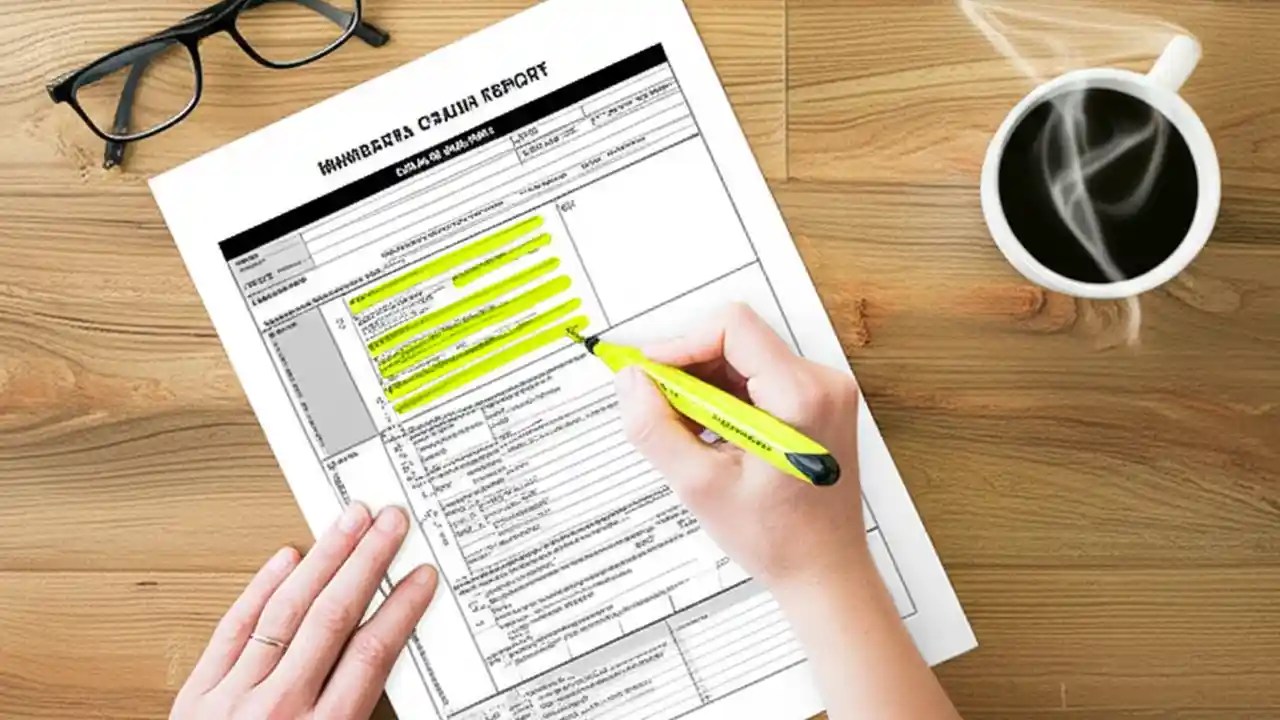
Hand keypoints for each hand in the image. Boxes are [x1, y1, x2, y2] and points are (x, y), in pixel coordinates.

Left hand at [171, 504, 437, 719]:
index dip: (401, 608)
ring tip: (346, 523)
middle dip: (366, 562)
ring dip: (323, 559)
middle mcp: (278, 711)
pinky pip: (233, 629)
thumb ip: (363, 719)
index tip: (420, 579)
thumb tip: (393, 679)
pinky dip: (260, 589)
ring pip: (286, 611)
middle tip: (389, 523)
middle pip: (333, 617)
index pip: (372, 653)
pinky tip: (284, 558)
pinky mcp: (196, 696)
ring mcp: (233, 699)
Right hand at [614, 303, 865, 591]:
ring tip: (686, 434)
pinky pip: (758, 379)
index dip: (681, 342)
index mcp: (801, 396)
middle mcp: (821, 383)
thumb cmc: (778, 539)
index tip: (649, 372)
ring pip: (743, 359)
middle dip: (688, 369)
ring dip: (704, 387)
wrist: (824, 573)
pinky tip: (710, 438)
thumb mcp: (700, 486)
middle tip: (658, 409)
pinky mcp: (816, 403)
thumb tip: (630, 381)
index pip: (732, 326)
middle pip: (736, 339)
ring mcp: (823, 392)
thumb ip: (655, 428)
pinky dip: (724, 399)